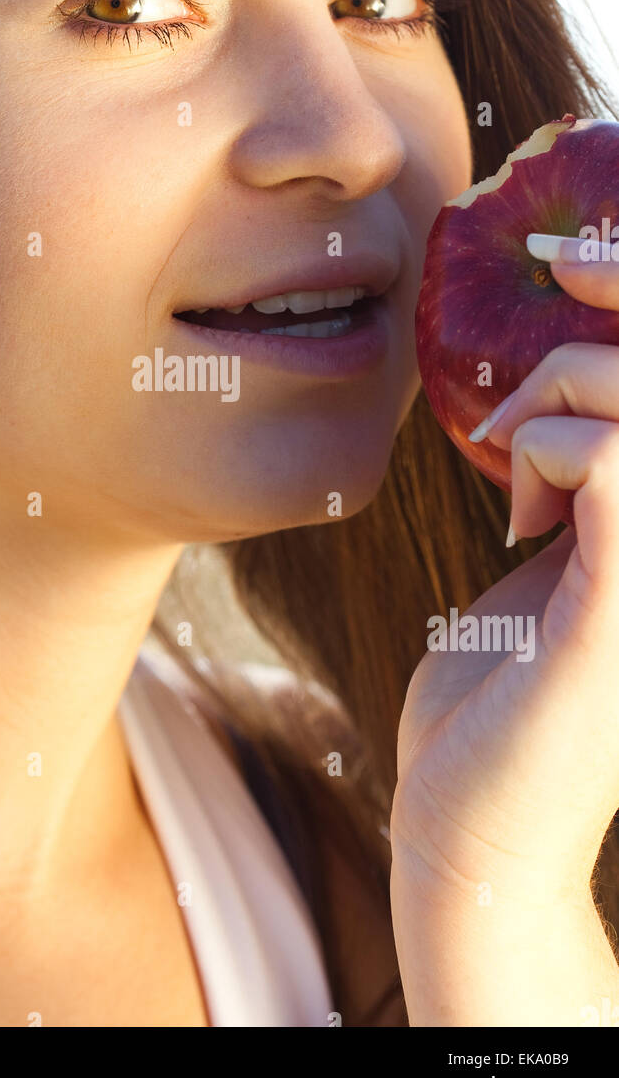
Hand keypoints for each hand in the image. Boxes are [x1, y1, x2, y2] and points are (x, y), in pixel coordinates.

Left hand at [392, 238, 618, 908]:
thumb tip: (580, 389)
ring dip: (556, 402)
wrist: (472, 819)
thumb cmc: (510, 693)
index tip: (581, 259)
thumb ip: (603, 477)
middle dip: (603, 321)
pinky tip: (519, 521)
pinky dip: (547, 451)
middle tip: (522, 382)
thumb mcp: (571, 559)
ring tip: (512, 469)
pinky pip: (611, 453)